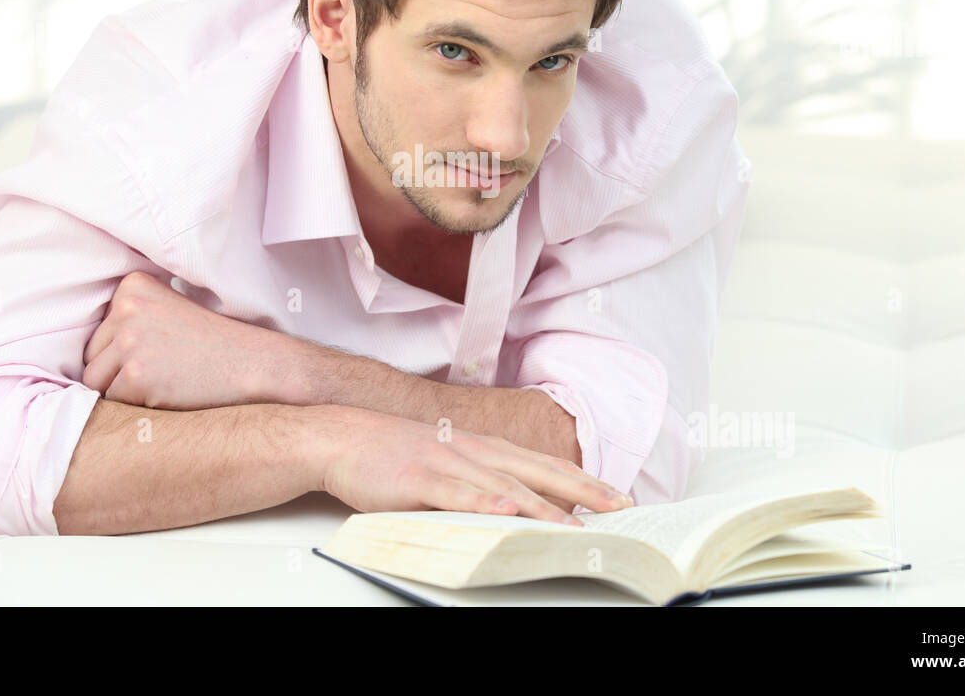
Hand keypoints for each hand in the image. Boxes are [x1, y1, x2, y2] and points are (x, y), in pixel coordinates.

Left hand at [82, 270, 317, 408]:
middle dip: (118, 373)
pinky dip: (135, 408)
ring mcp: (131, 344)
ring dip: (123, 392)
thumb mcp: (169, 309)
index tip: (157, 350)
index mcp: (133, 286)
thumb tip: (69, 349)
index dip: (121, 351)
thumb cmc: (211, 344)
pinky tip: (167, 397)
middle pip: (91, 358)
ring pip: (96, 384)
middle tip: (161, 373)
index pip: (98, 331)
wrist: (252, 365)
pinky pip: (114, 404)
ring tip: (162, 385)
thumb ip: (128, 317)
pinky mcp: (138, 379)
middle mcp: (128, 310)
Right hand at [313, 405, 632, 524]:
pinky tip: (504, 512)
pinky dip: (483, 503)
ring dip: (542, 507)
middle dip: (582, 491)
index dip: (584, 480)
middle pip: (538, 472)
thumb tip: (526, 507)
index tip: (618, 497)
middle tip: (619, 509)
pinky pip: (456, 494)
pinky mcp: (419, 479)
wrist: (346, 438)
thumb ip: (486, 478)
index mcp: (485, 448)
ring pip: (503, 487)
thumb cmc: (398, 454)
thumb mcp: (451, 460)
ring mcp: (448, 464)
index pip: (545, 465)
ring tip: (572, 527)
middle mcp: (474, 451)